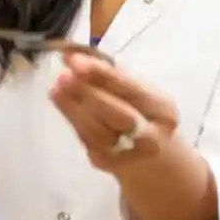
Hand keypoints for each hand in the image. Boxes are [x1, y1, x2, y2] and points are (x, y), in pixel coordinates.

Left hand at [49, 51, 180, 176]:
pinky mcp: (108, 164)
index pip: (130, 88)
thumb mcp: (137, 94)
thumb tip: (72, 55)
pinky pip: (87, 140)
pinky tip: (60, 101)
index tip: (76, 60)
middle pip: (118, 114)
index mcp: (163, 110)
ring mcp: (129, 154)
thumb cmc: (141, 114)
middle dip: (88, 93)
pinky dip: (72, 118)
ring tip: (56, 88)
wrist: (153, 158)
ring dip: (73, 107)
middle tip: (64, 75)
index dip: (101, 73)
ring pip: (98, 130)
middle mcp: (151, 135)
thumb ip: (110, 77)